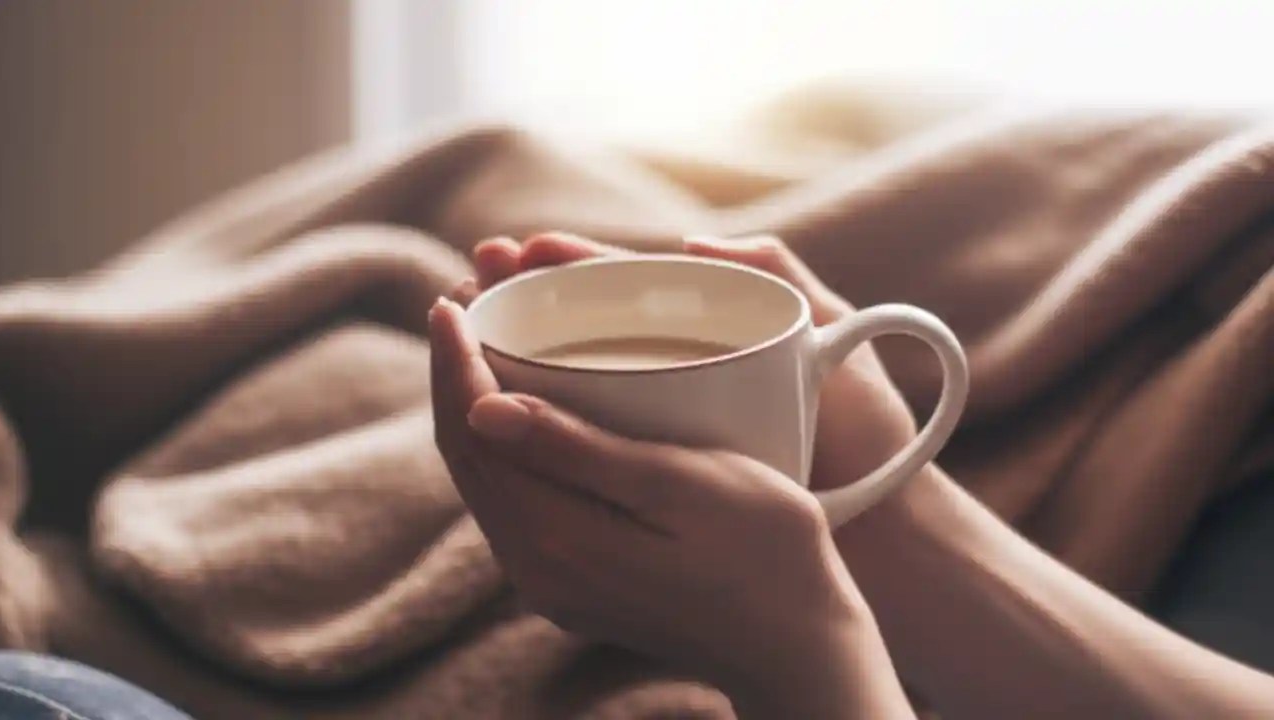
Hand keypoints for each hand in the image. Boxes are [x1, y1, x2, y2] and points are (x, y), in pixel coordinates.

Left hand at [428, 298, 899, 715]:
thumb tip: (482, 407)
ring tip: (481, 343)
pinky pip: (511, 503)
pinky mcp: (570, 583)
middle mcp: (536, 566)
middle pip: (465, 453)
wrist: (796, 641)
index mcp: (556, 534)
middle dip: (454, 372)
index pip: (472, 429)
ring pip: (483, 480)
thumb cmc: (761, 546)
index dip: (455, 358)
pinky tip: (519, 413)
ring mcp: (550, 581)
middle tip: (465, 301)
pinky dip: (503, 448)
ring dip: (472, 407)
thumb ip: (575, 447)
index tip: (455, 297)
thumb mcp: (675, 481)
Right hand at [458, 233, 919, 502]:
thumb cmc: (869, 436)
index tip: (522, 250)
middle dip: (522, 298)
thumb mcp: (834, 346)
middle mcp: (670, 377)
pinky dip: (539, 424)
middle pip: (579, 330)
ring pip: (568, 387)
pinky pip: (584, 448)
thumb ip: (784, 280)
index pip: (621, 287)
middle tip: (477, 277)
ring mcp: (656, 431)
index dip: (567, 264)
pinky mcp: (650, 482)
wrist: (890, 537)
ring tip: (468, 330)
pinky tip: (500, 412)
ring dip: (513, 358)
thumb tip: (695, 242)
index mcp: (708, 333)